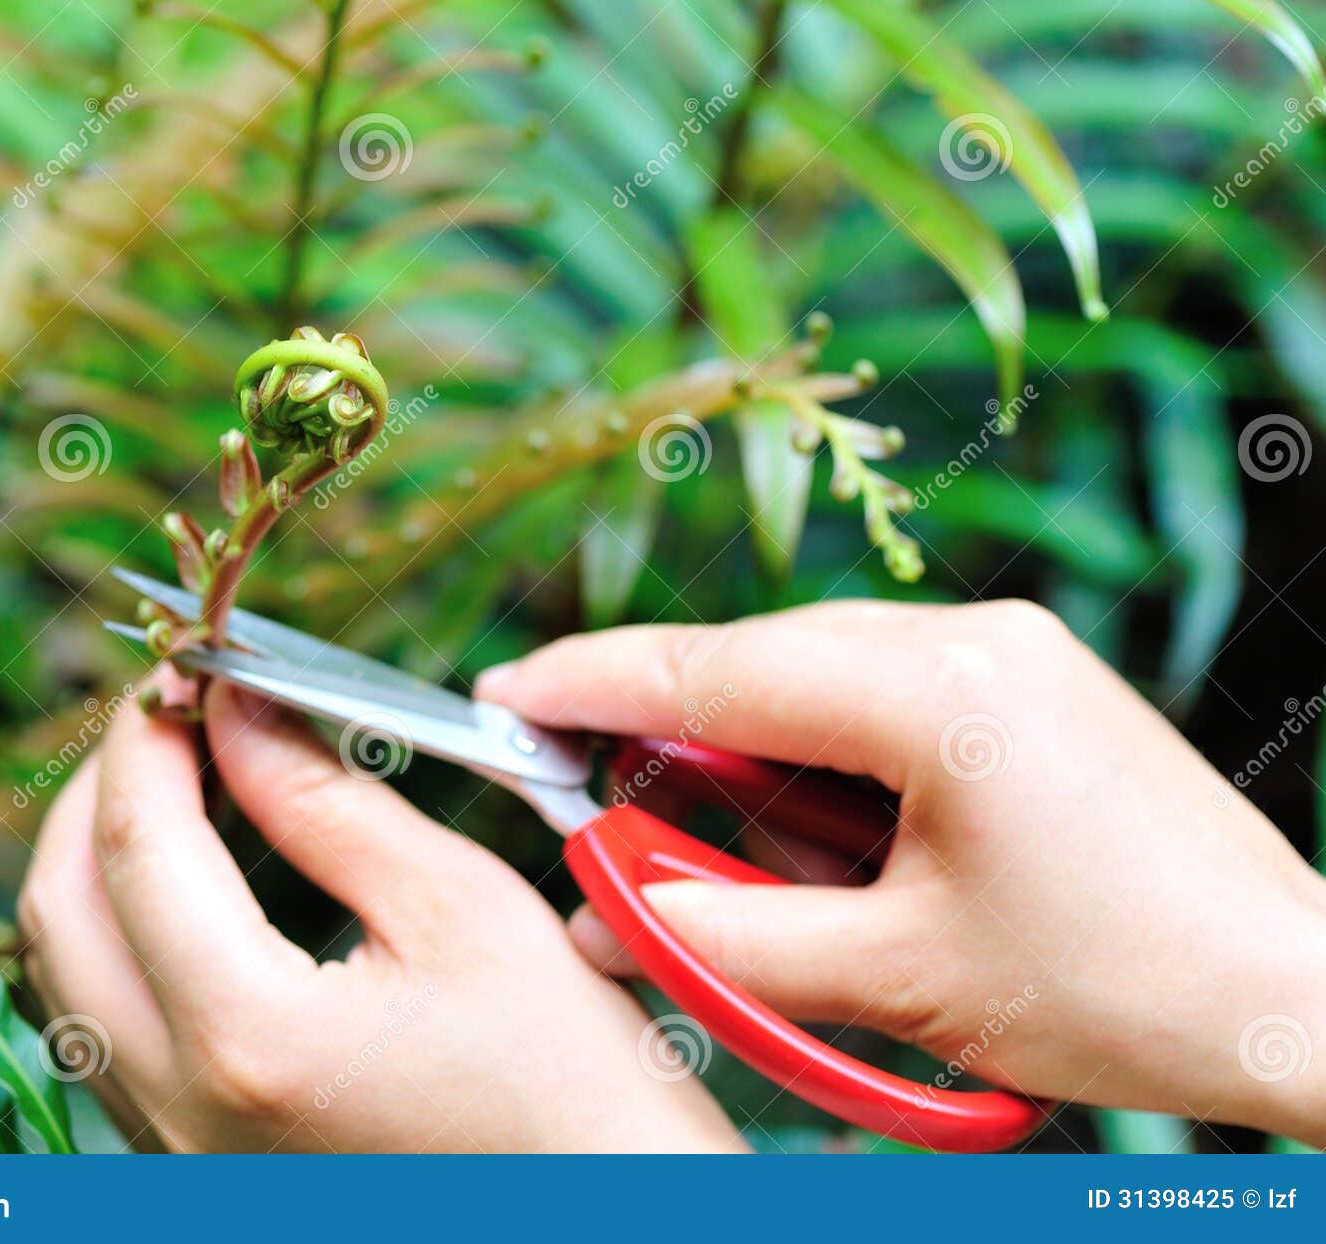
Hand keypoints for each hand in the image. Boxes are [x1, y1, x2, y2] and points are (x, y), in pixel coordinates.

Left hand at [18, 672, 743, 1152]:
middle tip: (179, 715)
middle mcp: (182, 1111)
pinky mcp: (205, 1165)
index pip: (139, 844)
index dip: (151, 734)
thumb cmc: (571, 1081)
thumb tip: (244, 709)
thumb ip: (328, 802)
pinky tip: (204, 886)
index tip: (188, 663)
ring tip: (190, 783)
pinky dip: (136, 937)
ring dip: (112, 862)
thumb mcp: (461, 911)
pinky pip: (116, 1035)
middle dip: (106, 790)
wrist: (608, 1219)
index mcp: (246, 1037)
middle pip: (63, 912)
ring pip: (74, 977)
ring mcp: (182, 1153)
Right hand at [477, 599, 1325, 1143]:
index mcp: (940, 693)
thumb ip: (730, 935)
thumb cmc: (1121, 992)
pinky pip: (880, 702)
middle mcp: (975, 641)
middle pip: (759, 668)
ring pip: (816, 683)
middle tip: (590, 808)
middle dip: (664, 736)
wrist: (1292, 997)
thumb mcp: (900, 976)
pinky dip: (818, 764)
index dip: (593, 682)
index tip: (504, 693)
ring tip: (708, 851)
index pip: (716, 673)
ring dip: (746, 760)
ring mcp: (1010, 655)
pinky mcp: (1029, 691)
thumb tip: (610, 908)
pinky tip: (804, 835)